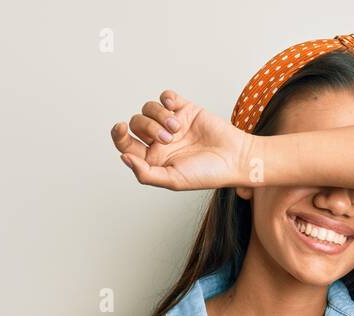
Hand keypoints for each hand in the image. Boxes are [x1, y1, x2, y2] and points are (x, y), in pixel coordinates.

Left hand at [112, 90, 252, 191]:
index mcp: (153, 159)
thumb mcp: (173, 180)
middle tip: (168, 138)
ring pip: (149, 108)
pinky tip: (175, 107)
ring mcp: (171, 123)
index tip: (120, 127)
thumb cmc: (207, 174)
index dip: (118, 135)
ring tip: (178, 127)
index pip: (126, 144)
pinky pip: (166, 96)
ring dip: (159, 115)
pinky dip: (167, 98)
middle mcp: (159, 141)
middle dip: (148, 127)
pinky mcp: (185, 109)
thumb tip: (124, 157)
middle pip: (136, 123)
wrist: (234, 158)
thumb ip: (146, 173)